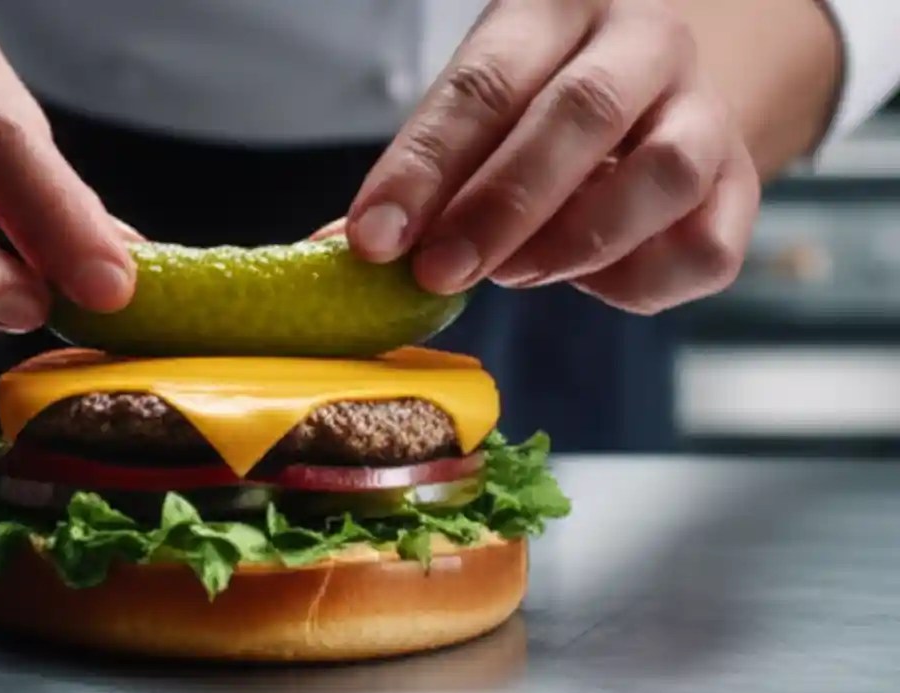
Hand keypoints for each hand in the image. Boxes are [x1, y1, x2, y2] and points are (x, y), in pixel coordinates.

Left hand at [347, 0, 759, 314]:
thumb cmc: (539, 106)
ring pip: (665, 175)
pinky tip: (592, 279)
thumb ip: (418, 178)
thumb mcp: (476, 112)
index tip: (372, 238)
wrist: (655, 92)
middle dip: (498, 208)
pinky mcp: (744, 181)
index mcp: (555, 8)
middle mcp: (643, 42)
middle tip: (438, 272)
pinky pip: (707, 246)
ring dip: (575, 242)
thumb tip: (332, 254)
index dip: (422, 166)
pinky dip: (640, 282)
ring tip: (515, 272)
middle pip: (578, 115)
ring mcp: (706, 109)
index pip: (482, 84)